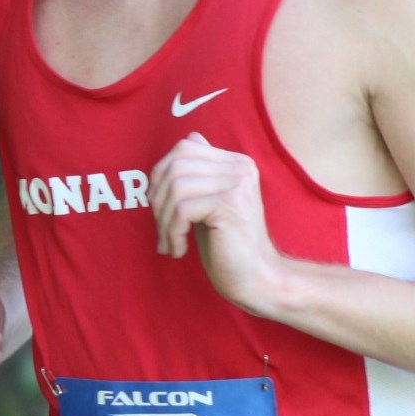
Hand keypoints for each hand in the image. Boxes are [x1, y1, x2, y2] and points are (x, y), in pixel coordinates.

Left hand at [149, 132, 284, 312]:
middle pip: (176, 165)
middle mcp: (240, 168)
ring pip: (175, 187)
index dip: (161, 174)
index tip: (159, 206)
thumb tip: (191, 136)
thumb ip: (202, 172)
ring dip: (164, 220)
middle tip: (162, 228)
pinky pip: (182, 209)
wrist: (256, 279)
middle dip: (158, 198)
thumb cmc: (228, 246)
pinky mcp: (230, 204)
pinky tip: (179, 250)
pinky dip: (172, 232)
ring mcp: (237, 184)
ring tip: (169, 242)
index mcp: (237, 163)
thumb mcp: (210, 203)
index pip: (185, 147)